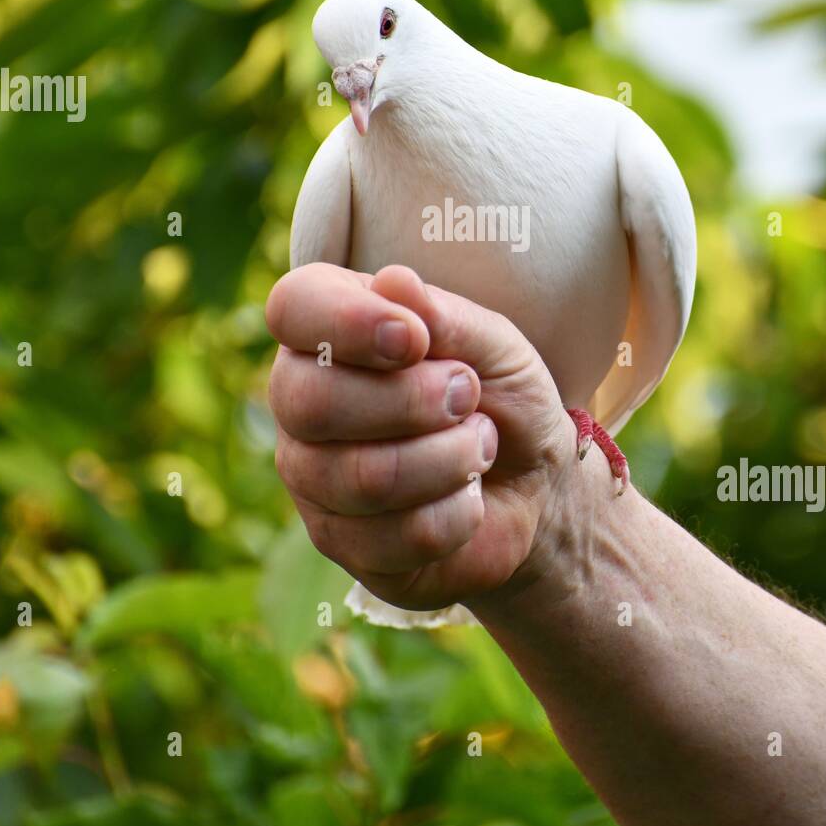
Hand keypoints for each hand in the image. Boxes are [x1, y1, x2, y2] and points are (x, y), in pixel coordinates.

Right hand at [264, 262, 580, 611]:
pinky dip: (457, 514)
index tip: (414, 339)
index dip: (349, 323)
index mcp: (329, 329)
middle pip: (312, 403)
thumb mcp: (496, 345)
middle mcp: (300, 401)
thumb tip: (394, 281)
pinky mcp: (339, 544)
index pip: (292, 309)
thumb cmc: (501, 396)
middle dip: (415, 402)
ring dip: (450, 459)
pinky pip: (394, 538)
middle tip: (469, 396)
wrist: (533, 483)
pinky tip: (466, 498)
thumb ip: (446, 316)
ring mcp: (311, 478)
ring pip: (362, 478)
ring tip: (478, 445)